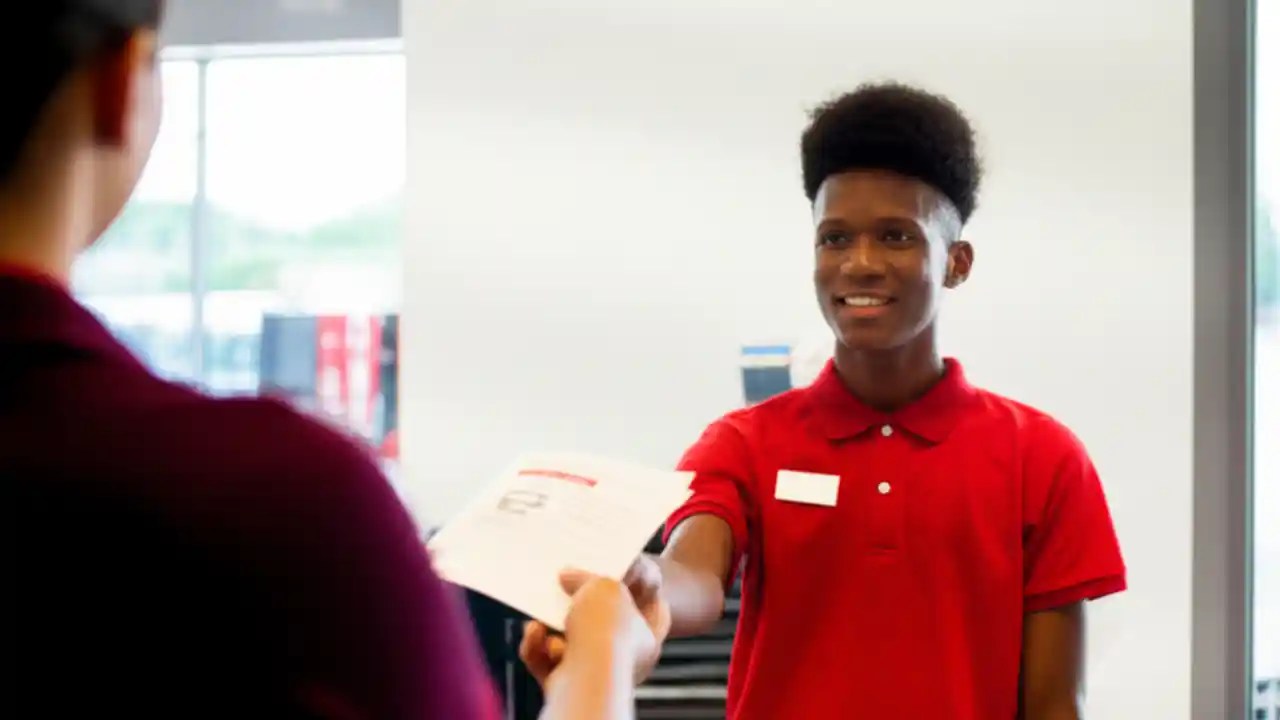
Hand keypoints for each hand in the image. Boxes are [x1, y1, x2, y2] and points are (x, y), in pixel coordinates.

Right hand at [520, 566, 669, 685]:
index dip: (639, 588)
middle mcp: (625, 659)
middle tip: (562, 582)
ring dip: (550, 625)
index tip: (621, 570)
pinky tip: (534, 632)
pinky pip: (545, 659)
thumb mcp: (604, 584)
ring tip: (541, 614)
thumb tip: (566, 577)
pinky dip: (536, 645)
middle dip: (578, 604)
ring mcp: (596, 675)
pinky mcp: (565, 685)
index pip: (654, 609)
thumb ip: (586, 577)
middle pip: (602, 623)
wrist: (585, 681)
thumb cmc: (606, 631)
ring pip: (568, 641)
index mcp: (650, 636)